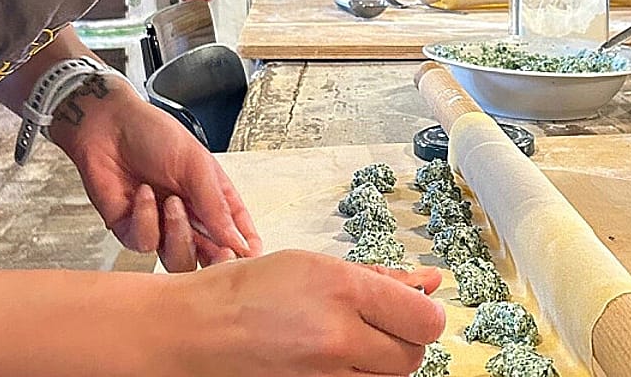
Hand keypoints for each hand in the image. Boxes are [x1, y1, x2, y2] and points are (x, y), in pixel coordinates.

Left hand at [56, 81, 261, 271]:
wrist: (108, 126)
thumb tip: (237, 242)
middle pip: (210, 257)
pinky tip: (144, 192)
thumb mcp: (196, 164)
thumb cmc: (154, 134)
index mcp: (212, 197)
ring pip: (179, 260)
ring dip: (179, 235)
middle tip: (219, 251)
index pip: (236, 233)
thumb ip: (216, 206)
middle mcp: (188, 216)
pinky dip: (146, 218)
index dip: (245, 248)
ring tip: (172, 203)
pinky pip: (145, 244)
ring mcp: (160, 226)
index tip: (250, 254)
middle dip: (216, 259)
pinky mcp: (131, 230)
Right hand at [165, 250, 445, 376]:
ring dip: (380, 363)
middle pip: (412, 355)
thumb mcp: (317, 266)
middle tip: (372, 324)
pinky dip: (357, 376)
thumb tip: (431, 281)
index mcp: (343, 290)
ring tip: (347, 341)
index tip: (411, 308)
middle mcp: (338, 337)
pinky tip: (333, 360)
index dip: (424, 314)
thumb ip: (380, 278)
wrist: (200, 331)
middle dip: (401, 340)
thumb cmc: (251, 290)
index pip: (425, 320)